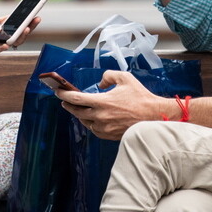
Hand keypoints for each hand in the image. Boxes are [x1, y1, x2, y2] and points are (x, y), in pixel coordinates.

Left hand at [0, 12, 40, 57]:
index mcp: (5, 23)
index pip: (19, 20)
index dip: (28, 18)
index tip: (35, 14)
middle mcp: (5, 33)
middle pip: (21, 31)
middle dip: (30, 26)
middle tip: (35, 20)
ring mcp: (1, 42)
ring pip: (15, 41)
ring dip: (20, 36)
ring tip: (24, 30)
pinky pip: (1, 49)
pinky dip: (5, 47)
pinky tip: (7, 44)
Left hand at [56, 70, 172, 139]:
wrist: (153, 116)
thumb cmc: (140, 97)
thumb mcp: (124, 78)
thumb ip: (108, 76)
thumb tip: (99, 84)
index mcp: (102, 102)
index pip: (76, 99)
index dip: (64, 94)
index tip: (58, 91)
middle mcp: (100, 116)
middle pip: (76, 111)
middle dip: (68, 105)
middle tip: (64, 100)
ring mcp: (104, 128)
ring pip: (84, 121)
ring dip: (79, 114)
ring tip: (77, 108)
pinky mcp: (108, 135)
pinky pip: (93, 129)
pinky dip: (89, 122)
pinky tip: (90, 117)